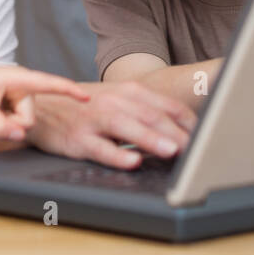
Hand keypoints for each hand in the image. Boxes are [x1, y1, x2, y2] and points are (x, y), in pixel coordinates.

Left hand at [0, 64, 89, 142]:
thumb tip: (19, 136)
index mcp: (20, 78)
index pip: (50, 83)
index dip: (69, 91)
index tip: (88, 98)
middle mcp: (25, 86)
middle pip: (29, 118)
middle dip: (11, 124)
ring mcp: (21, 96)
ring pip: (23, 124)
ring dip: (6, 124)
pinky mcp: (17, 105)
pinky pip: (18, 125)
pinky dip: (5, 124)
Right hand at [25, 80, 196, 168]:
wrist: (44, 107)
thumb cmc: (88, 108)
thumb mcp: (119, 102)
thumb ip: (148, 114)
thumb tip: (184, 133)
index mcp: (129, 92)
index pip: (167, 106)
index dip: (189, 122)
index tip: (208, 137)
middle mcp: (115, 102)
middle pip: (151, 116)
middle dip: (176, 133)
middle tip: (197, 148)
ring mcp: (96, 120)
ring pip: (128, 129)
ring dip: (151, 139)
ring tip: (172, 150)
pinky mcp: (79, 139)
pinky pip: (101, 149)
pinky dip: (117, 156)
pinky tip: (132, 162)